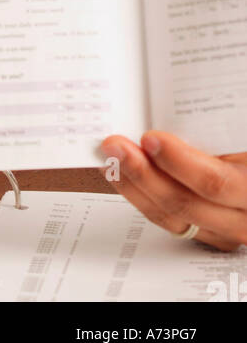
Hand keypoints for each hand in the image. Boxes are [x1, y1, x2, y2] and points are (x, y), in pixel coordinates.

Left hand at [101, 131, 246, 249]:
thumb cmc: (241, 141)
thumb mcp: (238, 135)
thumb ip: (214, 130)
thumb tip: (170, 108)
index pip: (214, 182)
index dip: (179, 163)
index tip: (150, 139)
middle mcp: (241, 217)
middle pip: (184, 203)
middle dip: (142, 173)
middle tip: (114, 146)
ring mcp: (223, 231)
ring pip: (171, 218)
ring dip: (134, 187)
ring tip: (109, 159)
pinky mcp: (207, 234)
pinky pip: (169, 222)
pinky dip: (141, 197)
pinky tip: (122, 175)